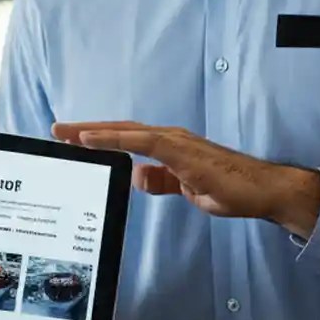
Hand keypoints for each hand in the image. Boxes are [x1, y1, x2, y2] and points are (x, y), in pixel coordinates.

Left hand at [52, 121, 319, 236]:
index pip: (127, 138)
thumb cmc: (232, 188)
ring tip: (66, 132)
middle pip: (120, 129)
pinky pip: (142, 141)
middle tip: (57, 130)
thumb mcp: (186, 189)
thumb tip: (138, 176)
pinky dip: (114, 137)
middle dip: (86, 129)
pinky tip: (93, 140)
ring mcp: (176, 142)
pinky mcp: (183, 151)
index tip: (72, 139)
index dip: (99, 137)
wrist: (263, 191)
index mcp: (170, 146)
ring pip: (126, 130)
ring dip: (93, 130)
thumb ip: (162, 181)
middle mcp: (170, 138)